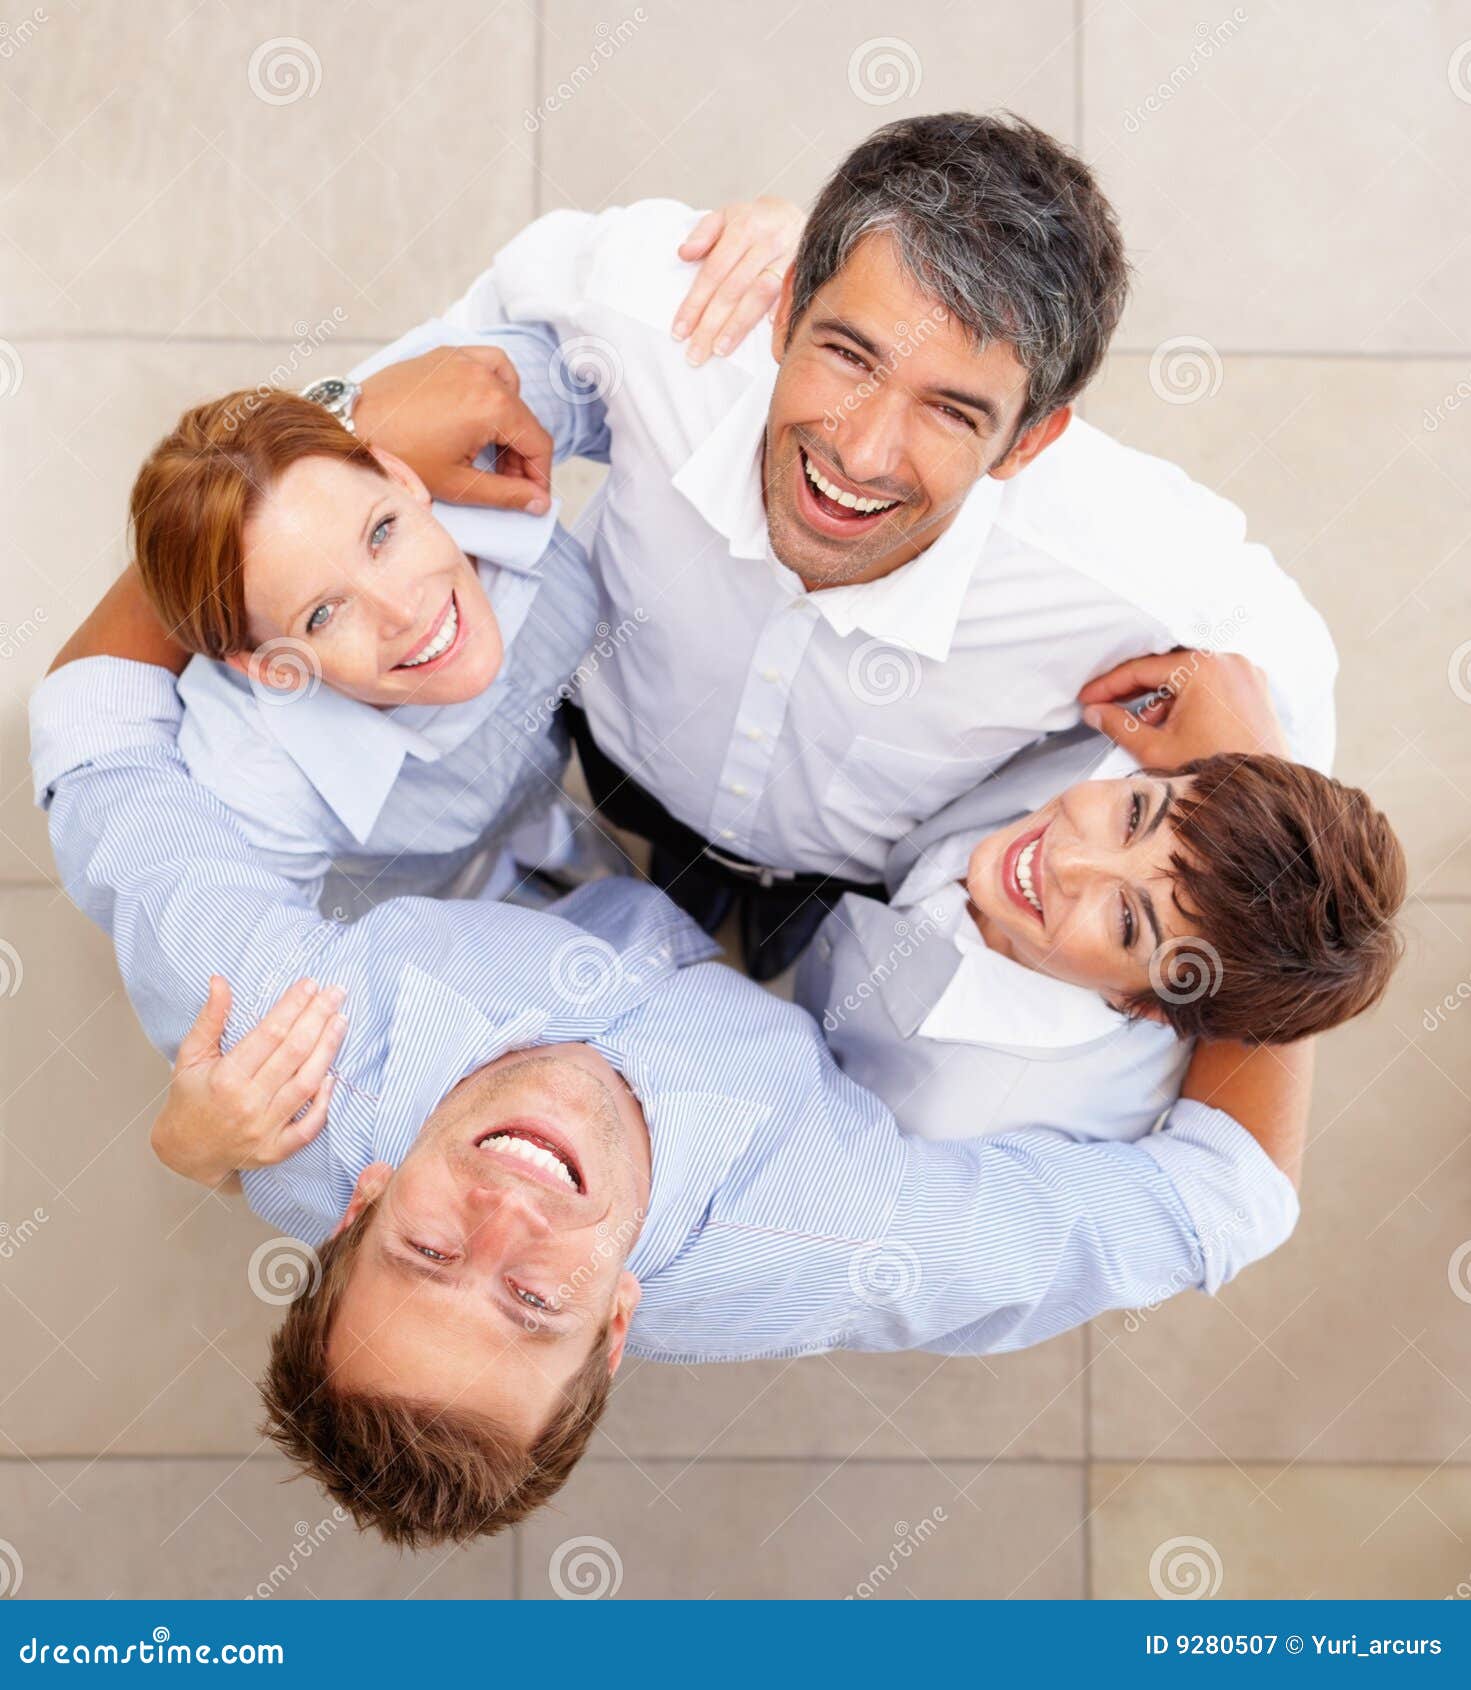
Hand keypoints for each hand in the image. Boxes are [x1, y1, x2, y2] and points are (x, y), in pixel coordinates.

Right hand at [150, 976, 345, 1188]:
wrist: (186, 1151)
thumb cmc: (190, 1097)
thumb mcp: (191, 1055)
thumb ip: (210, 1018)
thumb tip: (220, 980)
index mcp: (225, 1077)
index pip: (269, 1033)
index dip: (292, 1006)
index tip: (309, 984)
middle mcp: (246, 1103)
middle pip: (293, 1053)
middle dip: (318, 1018)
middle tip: (336, 993)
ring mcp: (263, 1129)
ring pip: (306, 1085)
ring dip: (328, 1050)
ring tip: (341, 1021)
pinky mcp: (275, 1150)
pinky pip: (308, 1128)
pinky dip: (324, 1104)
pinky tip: (334, 1076)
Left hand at [354, 344, 552, 512]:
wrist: (350, 427)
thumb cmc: (400, 456)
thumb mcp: (459, 485)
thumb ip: (507, 495)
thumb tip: (539, 503)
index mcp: (492, 406)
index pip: (538, 443)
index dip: (540, 476)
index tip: (533, 496)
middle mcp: (484, 376)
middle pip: (526, 419)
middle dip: (522, 455)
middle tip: (507, 483)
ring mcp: (464, 360)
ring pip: (512, 390)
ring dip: (511, 421)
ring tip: (492, 450)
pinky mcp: (446, 356)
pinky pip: (487, 364)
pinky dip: (494, 385)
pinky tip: (480, 409)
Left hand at [673, 196, 803, 364]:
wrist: (796, 215)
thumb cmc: (755, 221)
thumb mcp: (727, 216)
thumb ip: (704, 233)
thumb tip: (683, 254)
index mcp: (745, 227)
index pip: (714, 271)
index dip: (696, 303)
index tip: (679, 331)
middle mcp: (767, 242)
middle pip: (733, 288)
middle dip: (711, 324)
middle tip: (695, 353)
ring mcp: (789, 258)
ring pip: (760, 296)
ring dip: (739, 326)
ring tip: (719, 351)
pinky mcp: (806, 272)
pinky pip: (791, 298)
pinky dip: (780, 317)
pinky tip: (768, 339)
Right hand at [1079, 649, 1289, 766]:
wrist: (1261, 800)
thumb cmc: (1215, 774)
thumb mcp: (1155, 750)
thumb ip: (1118, 725)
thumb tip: (1096, 712)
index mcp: (1204, 668)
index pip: (1142, 668)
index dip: (1108, 685)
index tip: (1088, 698)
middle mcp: (1229, 662)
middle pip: (1167, 668)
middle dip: (1134, 690)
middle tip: (1104, 707)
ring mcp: (1246, 674)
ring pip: (1189, 677)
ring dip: (1162, 698)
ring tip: (1144, 726)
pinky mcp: (1254, 690)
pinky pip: (1212, 685)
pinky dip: (1189, 700)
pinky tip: (1173, 725)